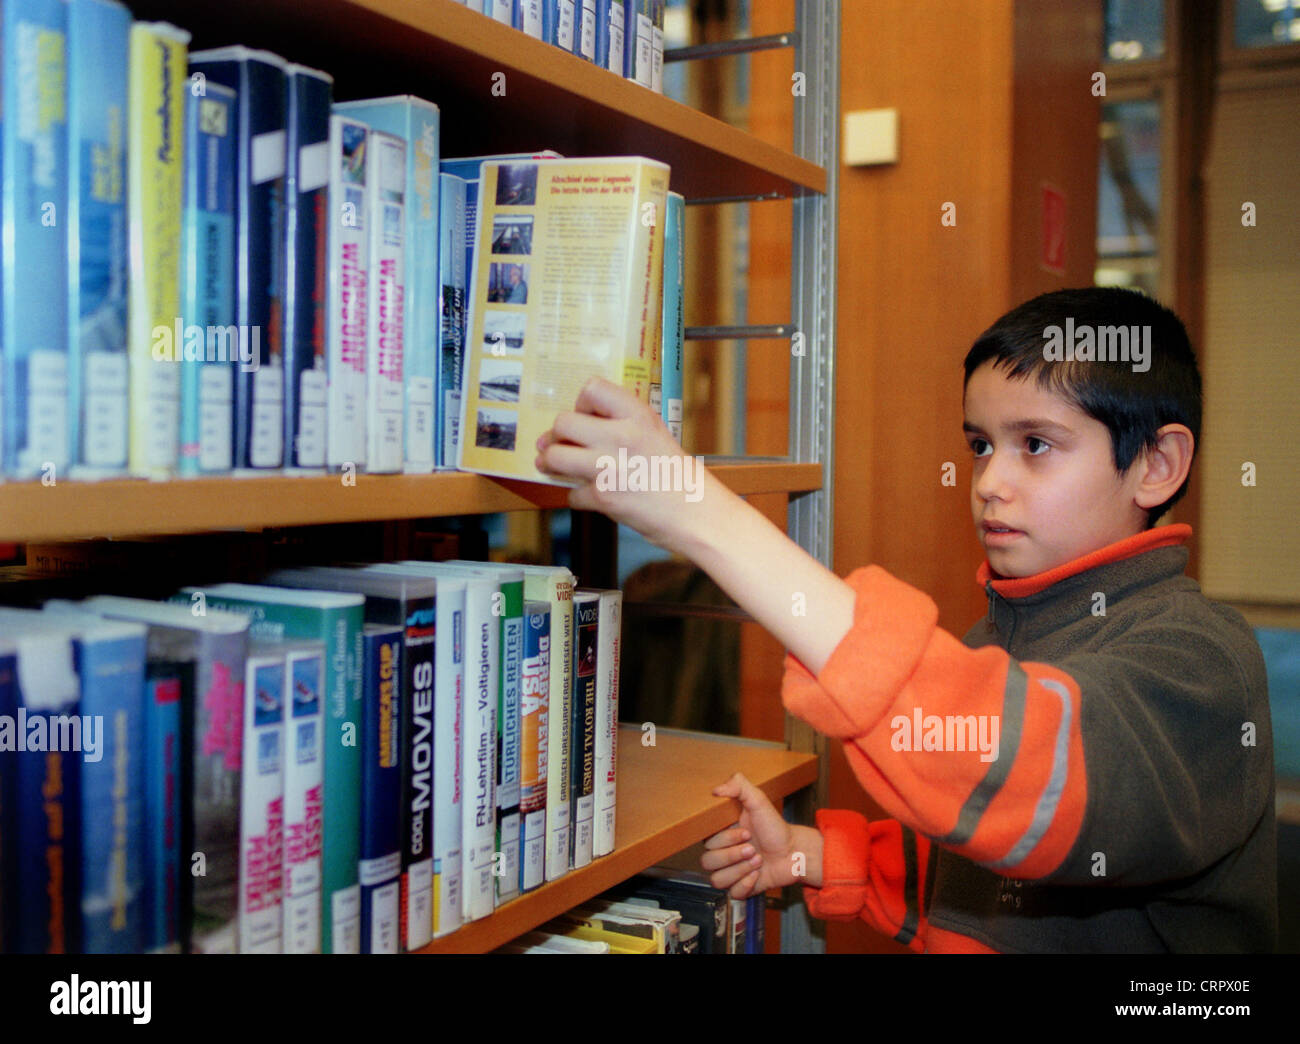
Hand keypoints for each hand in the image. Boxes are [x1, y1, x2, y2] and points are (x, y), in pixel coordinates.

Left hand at [535, 376, 715, 554]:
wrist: (696, 514)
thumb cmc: (676, 476)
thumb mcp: (654, 435)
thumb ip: (620, 425)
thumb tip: (574, 427)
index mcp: (638, 415)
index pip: (592, 389)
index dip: (581, 404)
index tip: (584, 417)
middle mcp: (622, 436)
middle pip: (563, 422)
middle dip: (556, 436)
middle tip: (560, 444)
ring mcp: (610, 466)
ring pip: (554, 456)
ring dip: (550, 463)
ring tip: (554, 466)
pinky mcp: (604, 496)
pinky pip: (571, 493)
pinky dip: (577, 497)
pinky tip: (590, 496)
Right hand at [702, 773, 811, 897]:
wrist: (794, 851)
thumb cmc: (775, 828)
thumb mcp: (758, 801)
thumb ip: (738, 786)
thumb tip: (716, 790)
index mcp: (721, 834)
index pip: (706, 841)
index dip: (724, 839)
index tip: (745, 832)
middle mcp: (723, 853)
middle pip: (708, 861)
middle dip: (734, 854)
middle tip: (753, 847)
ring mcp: (730, 872)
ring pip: (717, 879)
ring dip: (740, 870)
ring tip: (758, 861)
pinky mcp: (740, 888)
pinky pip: (731, 893)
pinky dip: (746, 885)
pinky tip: (757, 874)